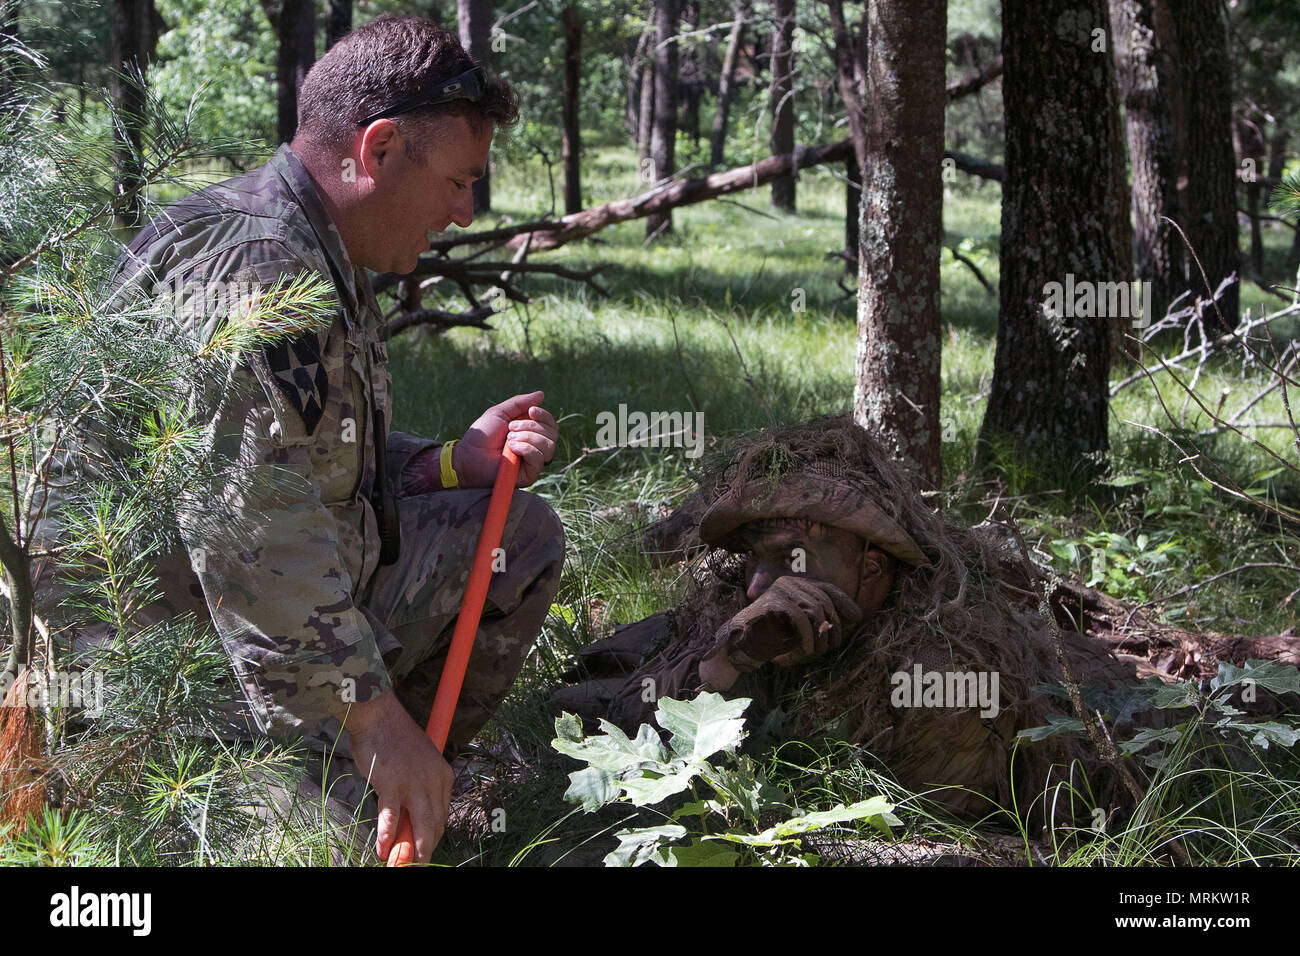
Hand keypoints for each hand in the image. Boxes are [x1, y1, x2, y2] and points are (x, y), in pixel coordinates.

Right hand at [344, 690, 451, 863]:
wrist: (378, 716)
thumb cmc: (394, 738)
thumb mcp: (417, 763)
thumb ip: (417, 789)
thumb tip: (409, 819)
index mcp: (443, 775)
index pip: (442, 815)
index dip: (433, 837)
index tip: (424, 850)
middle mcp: (433, 780)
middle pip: (434, 824)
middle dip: (425, 849)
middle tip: (417, 866)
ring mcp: (413, 782)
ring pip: (419, 824)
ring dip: (412, 849)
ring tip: (405, 865)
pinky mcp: (391, 783)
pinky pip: (391, 814)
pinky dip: (388, 833)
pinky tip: (384, 848)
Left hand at [453, 390, 556, 488]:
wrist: (469, 455)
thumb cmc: (482, 436)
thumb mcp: (499, 413)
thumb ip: (520, 403)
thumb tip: (541, 394)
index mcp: (531, 432)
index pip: (551, 424)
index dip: (545, 416)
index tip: (531, 411)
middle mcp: (535, 447)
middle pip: (552, 434)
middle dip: (530, 426)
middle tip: (510, 428)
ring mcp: (533, 462)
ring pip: (548, 446)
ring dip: (527, 438)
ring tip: (509, 440)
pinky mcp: (529, 474)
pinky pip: (539, 458)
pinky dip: (525, 449)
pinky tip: (511, 449)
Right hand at [713, 575, 863, 670]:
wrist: (741, 644)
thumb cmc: (772, 638)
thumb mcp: (801, 629)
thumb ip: (818, 622)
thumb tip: (839, 623)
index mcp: (797, 584)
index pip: (827, 588)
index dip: (844, 601)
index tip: (857, 617)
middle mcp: (790, 582)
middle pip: (824, 601)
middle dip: (832, 627)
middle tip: (830, 648)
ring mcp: (781, 589)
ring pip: (815, 610)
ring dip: (819, 635)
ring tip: (814, 652)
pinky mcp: (773, 600)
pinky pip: (800, 618)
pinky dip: (807, 637)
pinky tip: (806, 650)